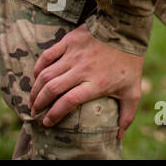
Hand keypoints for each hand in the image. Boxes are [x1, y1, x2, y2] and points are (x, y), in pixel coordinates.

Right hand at [30, 23, 143, 141]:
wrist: (128, 30)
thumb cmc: (130, 62)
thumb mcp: (133, 90)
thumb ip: (127, 114)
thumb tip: (119, 136)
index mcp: (98, 82)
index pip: (68, 101)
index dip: (54, 114)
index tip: (47, 123)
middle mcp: (84, 69)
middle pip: (52, 89)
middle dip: (39, 104)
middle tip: (34, 112)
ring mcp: (75, 54)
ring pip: (46, 75)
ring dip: (35, 89)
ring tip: (33, 99)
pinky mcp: (70, 41)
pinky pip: (47, 56)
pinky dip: (38, 68)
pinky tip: (36, 77)